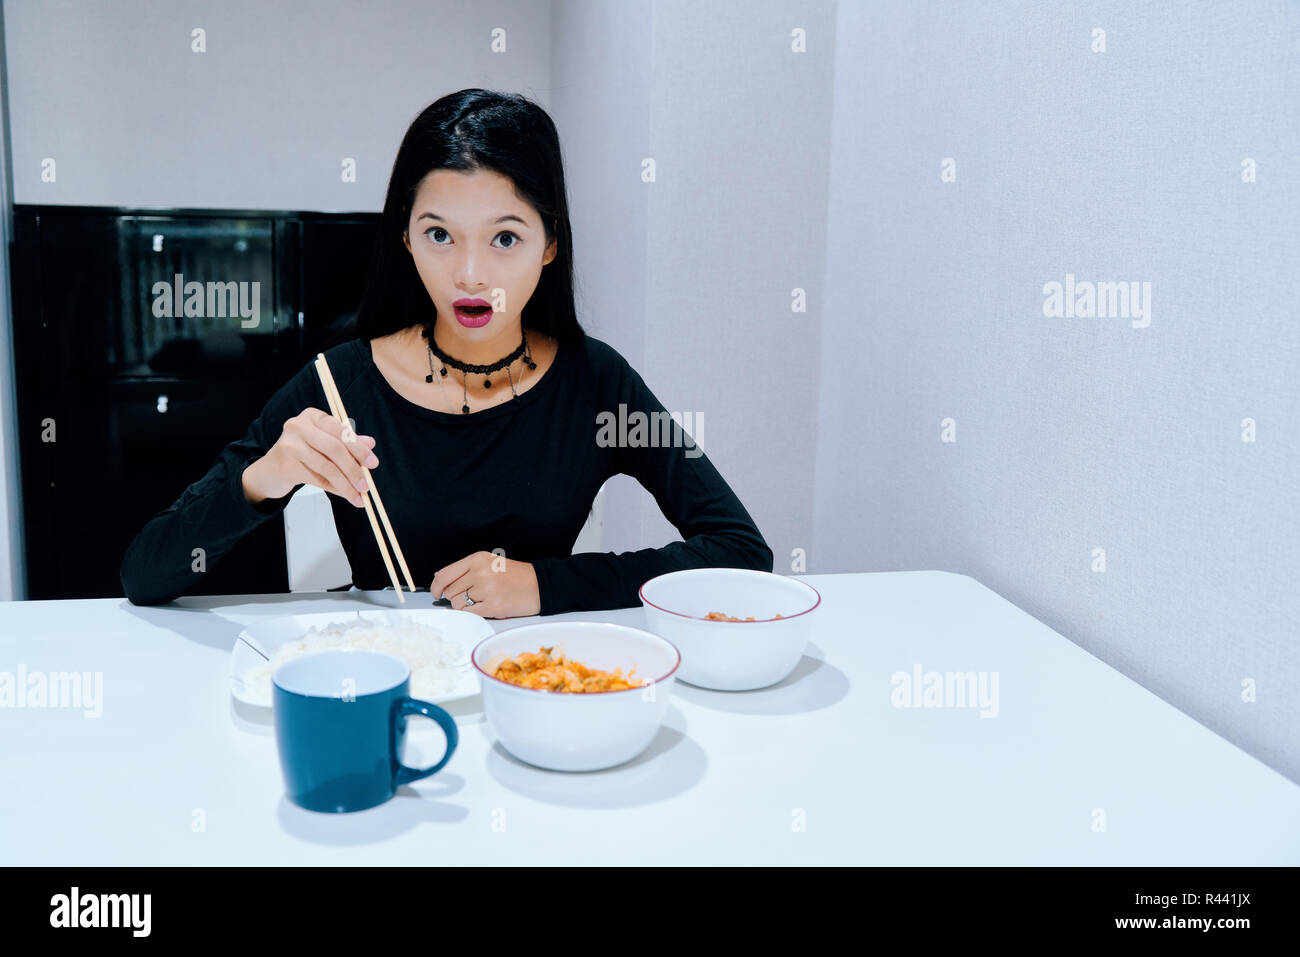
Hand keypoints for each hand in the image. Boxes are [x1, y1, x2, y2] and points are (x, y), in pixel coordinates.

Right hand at [245, 407, 377, 507]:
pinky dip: (335, 489)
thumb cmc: (302, 455)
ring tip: (359, 496)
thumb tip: (370, 443)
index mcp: (312, 416)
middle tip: (367, 485)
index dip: (359, 448)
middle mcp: (298, 426)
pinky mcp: (286, 465)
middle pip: (335, 449)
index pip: (341, 431)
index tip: (373, 463)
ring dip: (346, 485)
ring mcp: (289, 444)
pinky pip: (317, 479)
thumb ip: (347, 442)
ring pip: (327, 467)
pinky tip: (345, 496)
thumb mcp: (325, 445)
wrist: (270, 471)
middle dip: (354, 469)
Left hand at [429, 551, 540, 619]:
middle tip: (470, 596)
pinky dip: (473, 613)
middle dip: (455, 596)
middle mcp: (480, 572)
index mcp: (478, 559)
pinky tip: (485, 607)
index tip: (435, 593)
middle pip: (450, 591)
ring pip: (458, 604)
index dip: (435, 586)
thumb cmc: (514, 575)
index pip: (445, 574)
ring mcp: (487, 590)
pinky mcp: (493, 606)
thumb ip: (465, 569)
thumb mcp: (490, 563)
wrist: (539, 585)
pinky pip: (469, 613)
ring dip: (465, 606)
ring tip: (481, 600)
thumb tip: (439, 580)